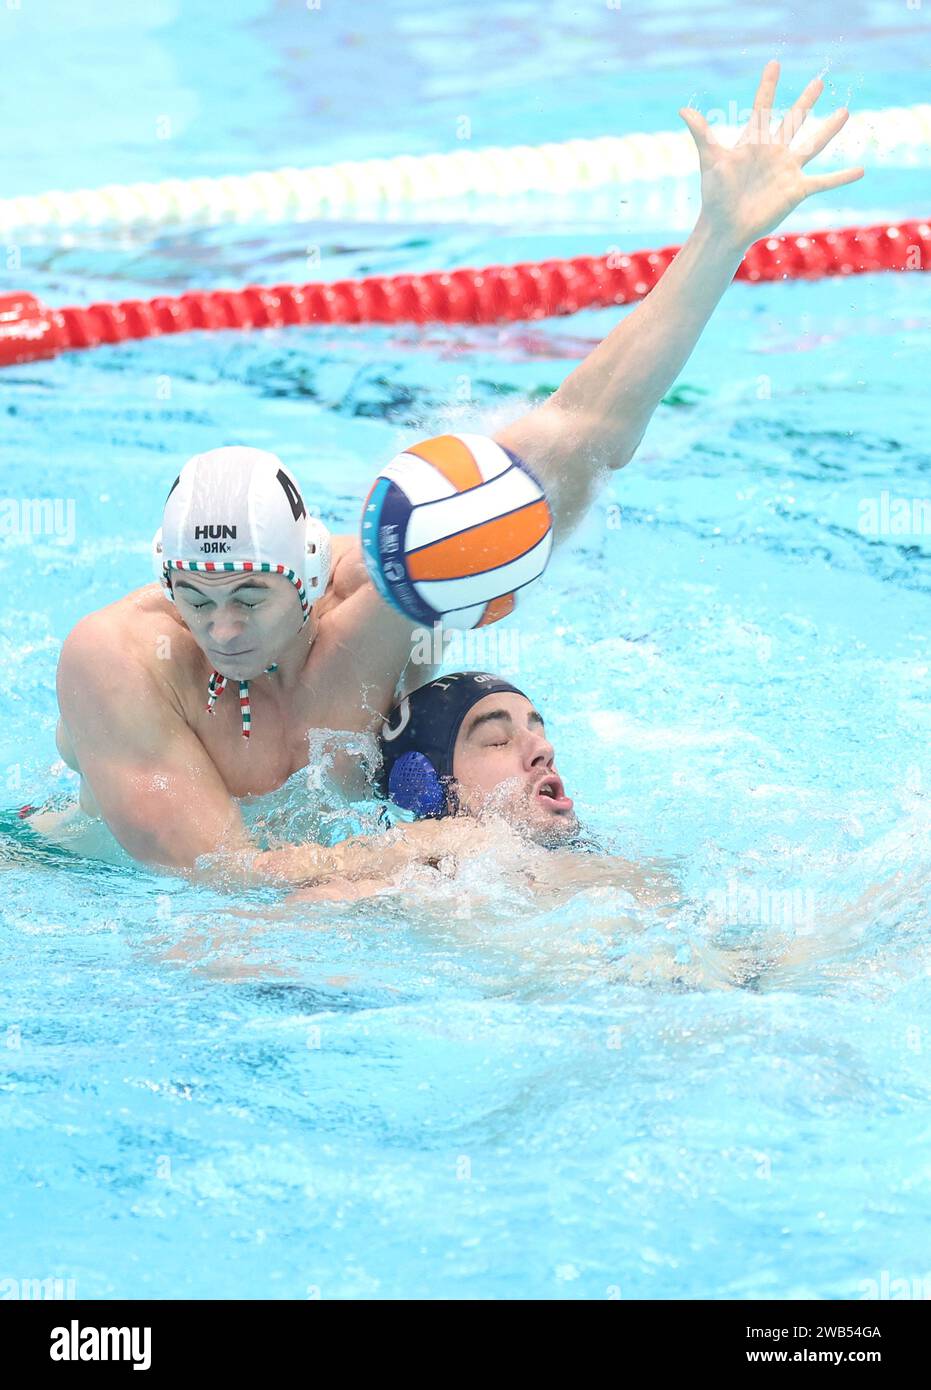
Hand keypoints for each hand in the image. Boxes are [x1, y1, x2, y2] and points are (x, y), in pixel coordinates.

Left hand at [679, 60, 864, 250]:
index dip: (768, 86)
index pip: (763, 106)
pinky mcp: (796, 190)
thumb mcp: (710, 160)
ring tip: (845, 112)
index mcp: (754, 141)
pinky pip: (824, 182)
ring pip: (813, 144)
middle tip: (819, 82)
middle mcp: (773, 152)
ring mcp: (787, 170)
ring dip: (829, 129)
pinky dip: (842, 178)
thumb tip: (683, 110)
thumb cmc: (715, 195)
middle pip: (794, 119)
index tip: (774, 65)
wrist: (725, 226)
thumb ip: (702, 133)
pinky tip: (861, 171)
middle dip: (806, 101)